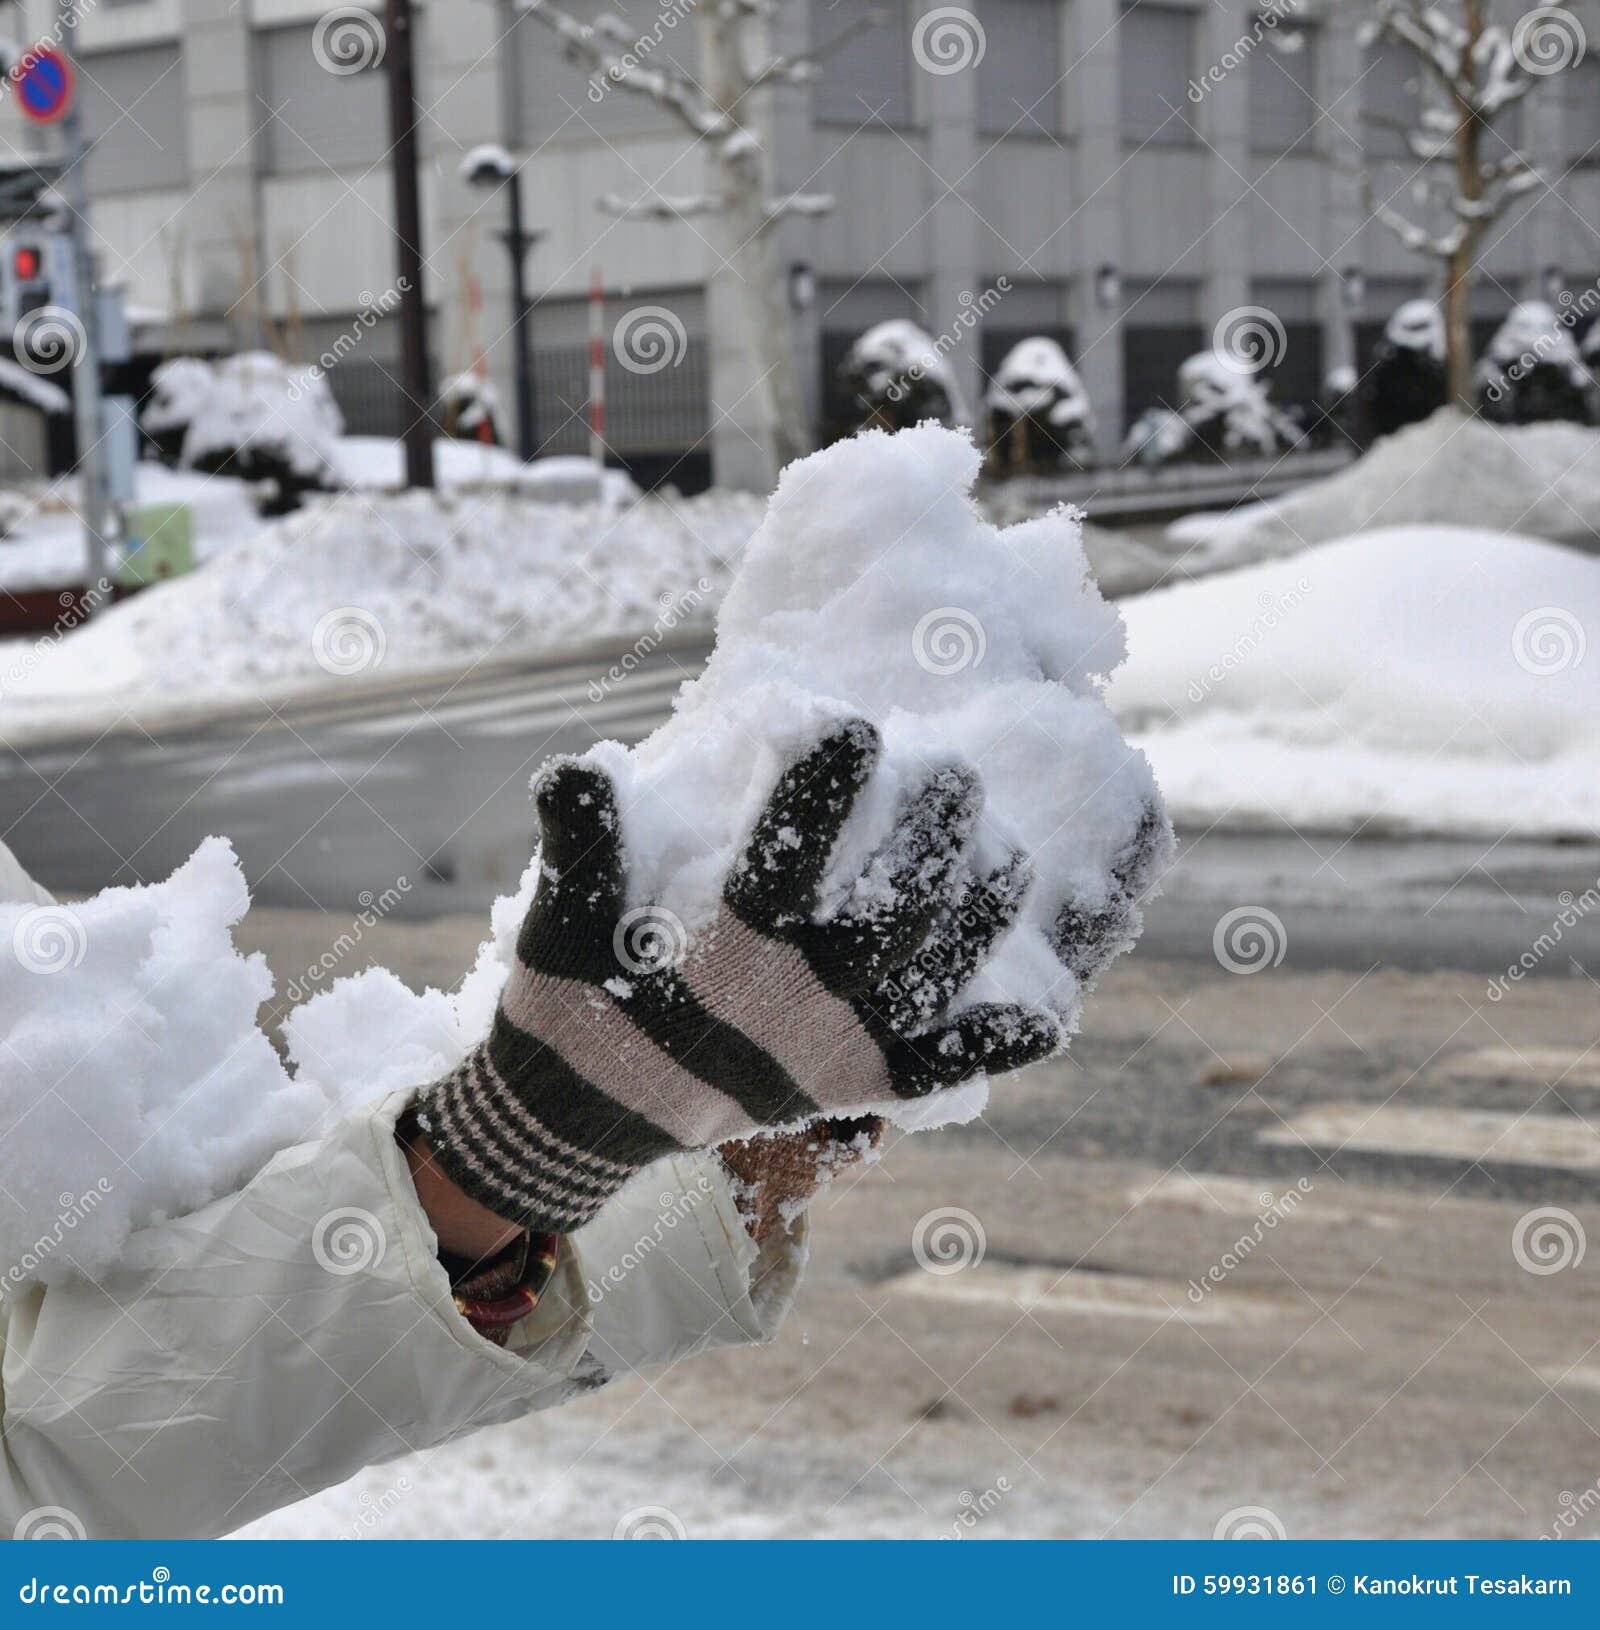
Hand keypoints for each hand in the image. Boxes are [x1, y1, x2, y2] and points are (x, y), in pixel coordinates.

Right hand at [414, 720, 1059, 1232]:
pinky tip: (1046, 1014)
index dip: (822, 797)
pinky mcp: (851, 1092)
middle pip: (885, 920)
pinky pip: (935, 1076)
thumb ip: (580, 843)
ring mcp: (830, 1056)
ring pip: (928, 983)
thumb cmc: (577, 1002)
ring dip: (978, 916)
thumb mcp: (562, 919)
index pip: (784, 868)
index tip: (855, 728)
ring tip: (1010, 852)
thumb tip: (577, 762)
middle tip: (956, 771)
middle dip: (930, 839)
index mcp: (723, 962)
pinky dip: (990, 1049)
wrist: (580, 1119)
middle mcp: (791, 1012)